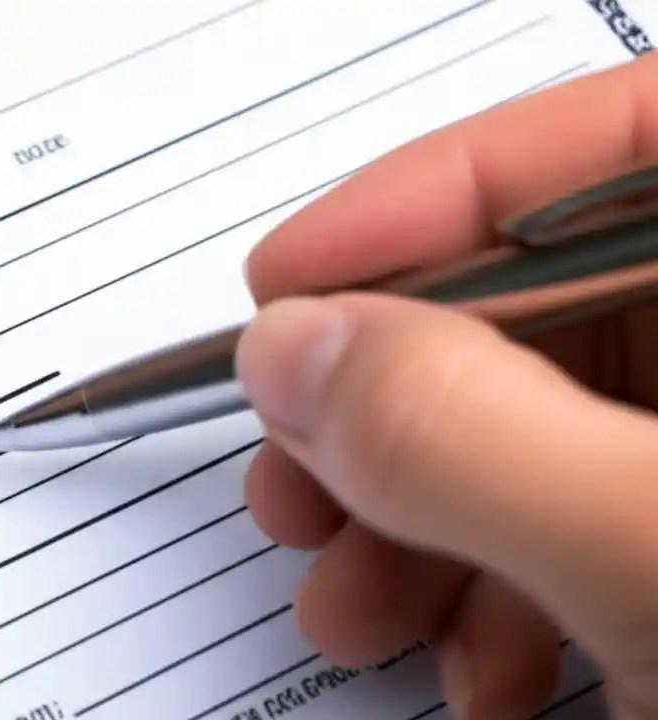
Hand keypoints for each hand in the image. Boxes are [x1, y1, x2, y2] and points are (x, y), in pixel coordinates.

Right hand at [237, 52, 657, 718]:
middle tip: (293, 469)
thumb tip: (296, 347)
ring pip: (546, 425)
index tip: (292, 281)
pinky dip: (489, 588)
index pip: (627, 138)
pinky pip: (577, 523)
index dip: (435, 195)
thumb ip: (472, 435)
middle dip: (392, 402)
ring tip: (350, 598)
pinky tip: (465, 662)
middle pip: (561, 301)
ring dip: (413, 515)